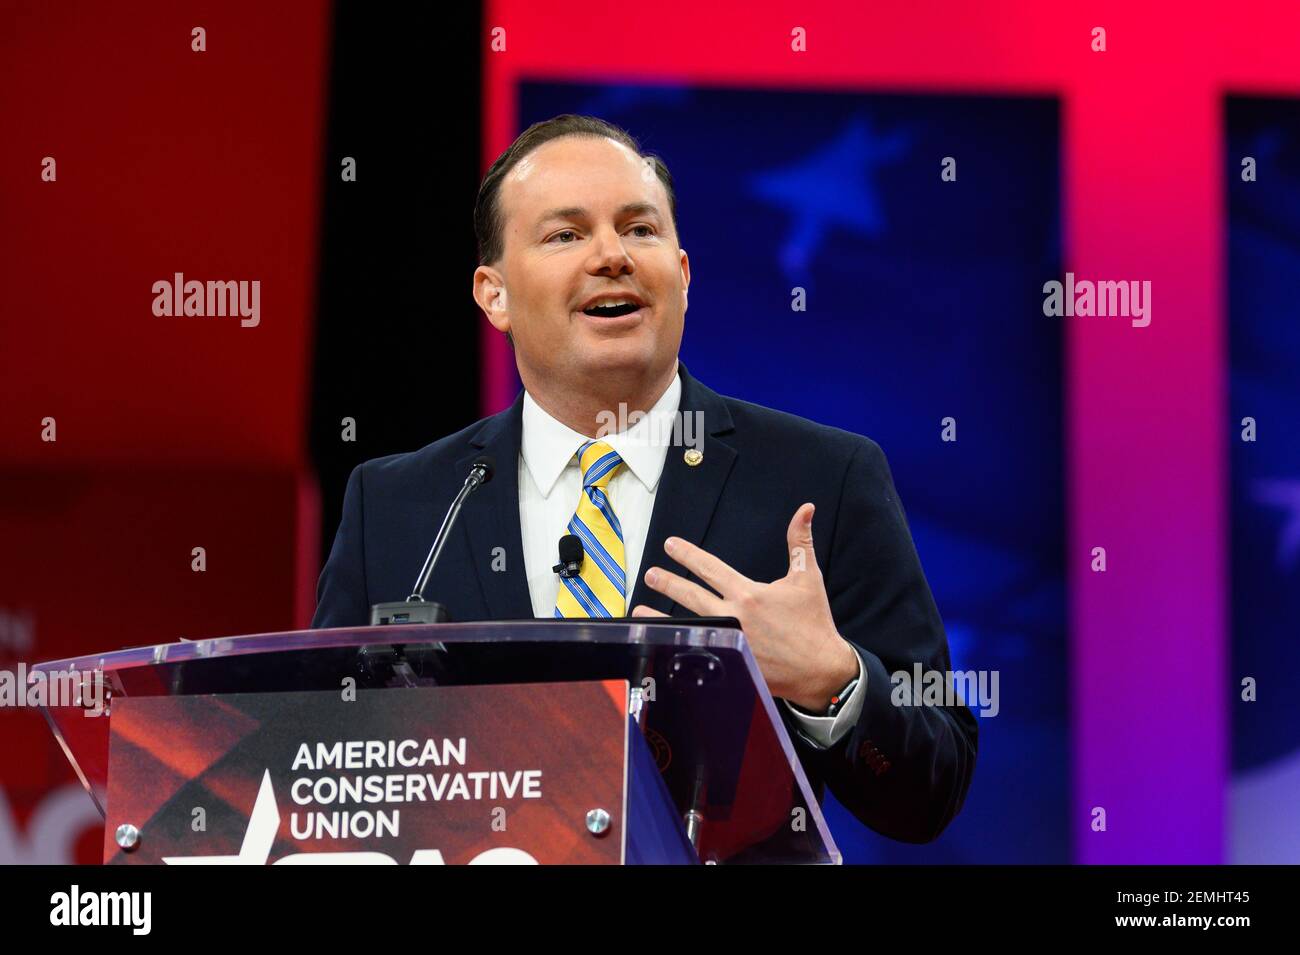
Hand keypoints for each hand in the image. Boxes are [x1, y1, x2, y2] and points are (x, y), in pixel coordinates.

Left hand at [632, 502, 859, 710]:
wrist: (822, 669)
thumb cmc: (814, 622)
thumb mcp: (808, 577)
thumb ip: (800, 542)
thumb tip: (805, 509)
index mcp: (749, 593)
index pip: (710, 568)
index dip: (687, 554)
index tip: (670, 545)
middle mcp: (735, 616)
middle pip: (691, 596)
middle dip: (668, 582)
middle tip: (650, 574)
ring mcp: (729, 642)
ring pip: (687, 625)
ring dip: (660, 618)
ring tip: (638, 611)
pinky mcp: (731, 663)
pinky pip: (698, 651)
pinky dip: (677, 645)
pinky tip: (661, 642)